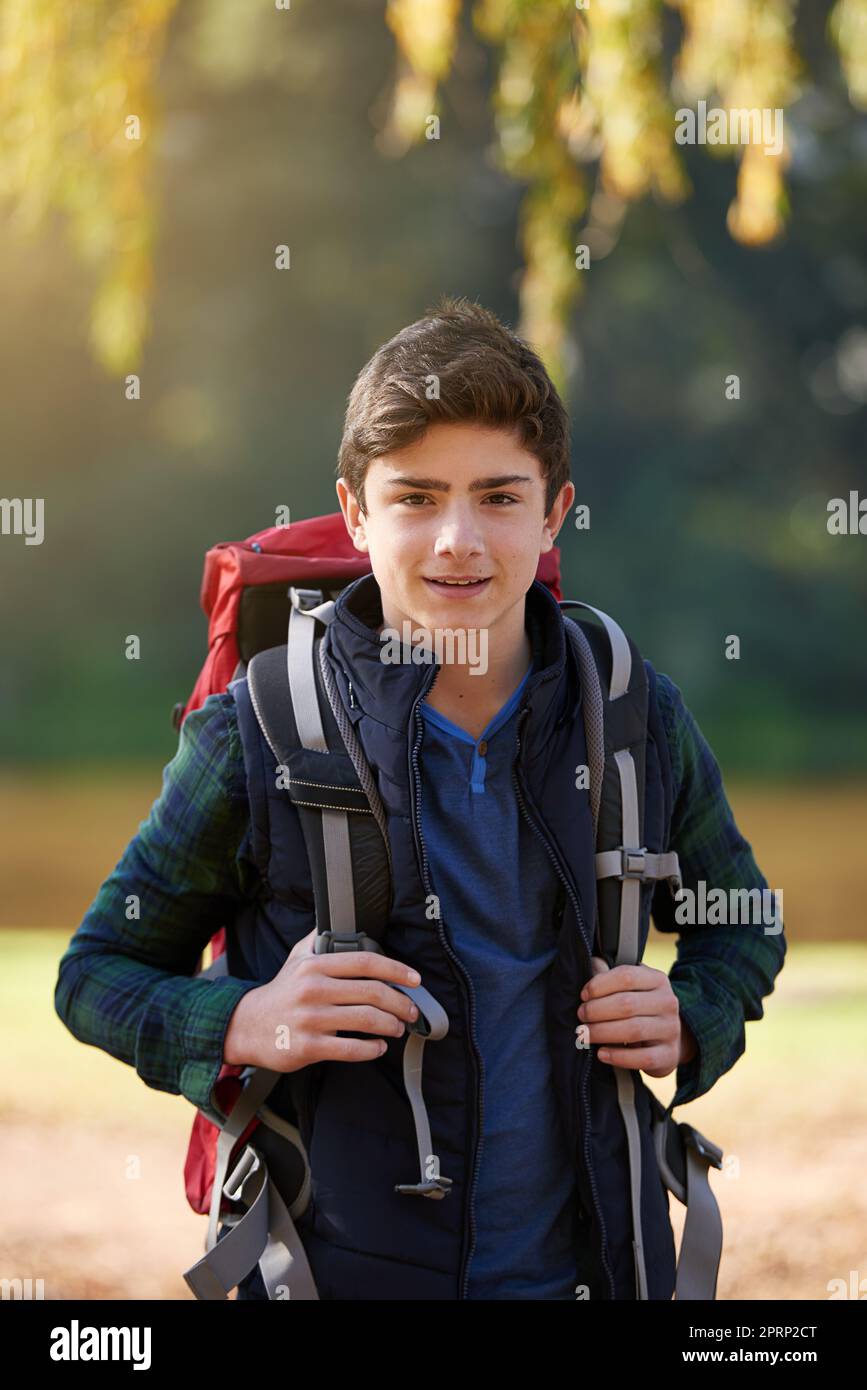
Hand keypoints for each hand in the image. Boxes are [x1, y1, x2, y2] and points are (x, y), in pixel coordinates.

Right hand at [224, 927, 421, 1071]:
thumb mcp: (295, 958)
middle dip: (400, 1002)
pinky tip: (378, 1047)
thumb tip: (339, 918)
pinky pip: (351, 1049)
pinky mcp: (308, 1047)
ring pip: (366, 1020)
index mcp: (315, 966)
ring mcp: (311, 1019)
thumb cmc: (280, 992)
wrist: (246, 1026)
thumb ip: (318, 938)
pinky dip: (372, 1049)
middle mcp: (313, 989)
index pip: (365, 961)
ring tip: (397, 1028)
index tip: (415, 979)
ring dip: (390, 1026)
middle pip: (372, 992)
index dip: (396, 969)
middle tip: (411, 1011)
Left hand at [576, 956, 694, 1079]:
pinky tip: (601, 1054)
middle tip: (581, 1015)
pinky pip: (643, 1058)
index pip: (626, 976)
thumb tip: (591, 962)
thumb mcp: (631, 988)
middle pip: (627, 1004)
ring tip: (586, 1034)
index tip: (584, 995)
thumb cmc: (641, 1008)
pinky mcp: (669, 1055)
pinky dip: (619, 1057)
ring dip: (603, 1032)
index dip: (599, 985)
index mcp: (657, 980)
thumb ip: (609, 976)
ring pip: (634, 1030)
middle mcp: (667, 1002)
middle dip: (597, 1010)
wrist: (671, 1038)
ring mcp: (670, 1029)